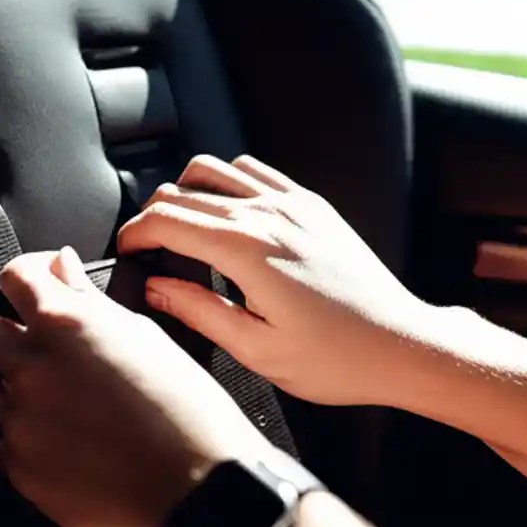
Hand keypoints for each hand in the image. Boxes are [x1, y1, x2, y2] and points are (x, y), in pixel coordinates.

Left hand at [0, 248, 273, 526]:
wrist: (197, 494)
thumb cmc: (188, 417)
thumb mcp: (148, 339)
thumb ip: (92, 299)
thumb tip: (64, 268)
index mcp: (66, 325)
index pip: (15, 276)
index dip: (30, 275)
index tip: (43, 283)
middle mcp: (33, 368)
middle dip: (20, 334)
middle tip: (62, 351)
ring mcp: (22, 420)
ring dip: (24, 388)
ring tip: (77, 404)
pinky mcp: (20, 466)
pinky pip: (6, 440)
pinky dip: (31, 436)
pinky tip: (74, 439)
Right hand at [117, 155, 437, 407]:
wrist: (400, 345)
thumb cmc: (337, 358)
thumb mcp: (258, 350)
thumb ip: (199, 312)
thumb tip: (156, 288)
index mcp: (248, 251)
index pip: (167, 219)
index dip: (134, 234)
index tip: (126, 253)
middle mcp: (268, 215)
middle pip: (182, 190)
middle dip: (152, 216)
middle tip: (147, 249)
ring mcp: (293, 203)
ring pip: (214, 168)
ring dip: (187, 192)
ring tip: (181, 229)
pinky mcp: (312, 205)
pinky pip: (255, 171)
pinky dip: (227, 182)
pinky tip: (227, 216)